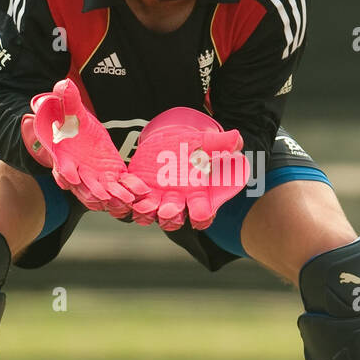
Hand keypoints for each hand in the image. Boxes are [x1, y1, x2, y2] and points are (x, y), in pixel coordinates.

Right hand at [29, 79, 148, 214]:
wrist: (81, 133)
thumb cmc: (72, 123)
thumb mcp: (71, 110)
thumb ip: (68, 100)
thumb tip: (63, 83)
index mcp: (63, 157)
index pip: (61, 168)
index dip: (64, 174)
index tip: (70, 179)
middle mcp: (78, 172)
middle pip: (83, 186)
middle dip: (92, 193)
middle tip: (103, 198)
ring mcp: (95, 177)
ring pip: (102, 192)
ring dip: (113, 198)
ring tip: (124, 200)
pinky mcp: (111, 176)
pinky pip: (120, 186)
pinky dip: (130, 189)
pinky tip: (140, 192)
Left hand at [125, 108, 250, 230]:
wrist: (169, 142)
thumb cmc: (192, 147)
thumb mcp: (204, 143)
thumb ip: (220, 143)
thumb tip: (238, 140)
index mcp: (196, 196)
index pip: (201, 214)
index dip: (202, 216)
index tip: (200, 214)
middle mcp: (176, 202)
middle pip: (173, 219)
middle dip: (170, 216)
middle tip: (168, 210)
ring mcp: (155, 199)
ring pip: (149, 216)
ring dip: (145, 213)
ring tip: (142, 206)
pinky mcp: (137, 191)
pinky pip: (128, 203)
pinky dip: (123, 201)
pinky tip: (121, 194)